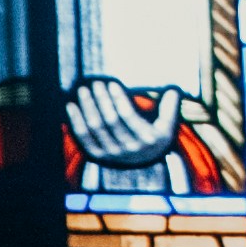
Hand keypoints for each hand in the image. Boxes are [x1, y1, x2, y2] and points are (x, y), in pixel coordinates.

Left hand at [66, 76, 184, 169]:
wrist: (144, 163)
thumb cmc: (154, 137)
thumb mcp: (167, 127)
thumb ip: (170, 109)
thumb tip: (174, 91)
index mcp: (147, 138)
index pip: (128, 116)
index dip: (118, 99)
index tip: (111, 84)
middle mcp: (129, 148)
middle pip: (110, 121)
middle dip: (101, 100)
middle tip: (96, 83)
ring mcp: (113, 153)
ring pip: (96, 128)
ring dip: (88, 107)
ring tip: (83, 90)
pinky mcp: (99, 156)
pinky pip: (84, 138)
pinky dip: (76, 122)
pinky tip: (71, 106)